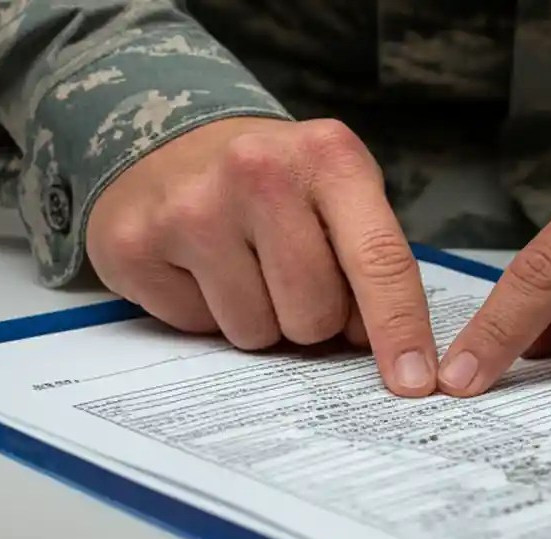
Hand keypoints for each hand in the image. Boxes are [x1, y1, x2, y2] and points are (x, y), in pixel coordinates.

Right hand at [86, 117, 437, 396]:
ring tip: (241, 267)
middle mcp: (256, 172)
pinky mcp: (135, 245)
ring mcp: (189, 208)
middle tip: (288, 277)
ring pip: (255, 333)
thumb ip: (370, 259)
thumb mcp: (336, 191)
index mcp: (326, 156)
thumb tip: (391, 354)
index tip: (414, 383)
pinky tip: (196, 267)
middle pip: (314, 315)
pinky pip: (197, 330)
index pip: (378, 260)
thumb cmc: (271, 182)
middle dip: (312, 318)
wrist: (167, 144)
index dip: (400, 330)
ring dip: (258, 318)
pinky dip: (205, 313)